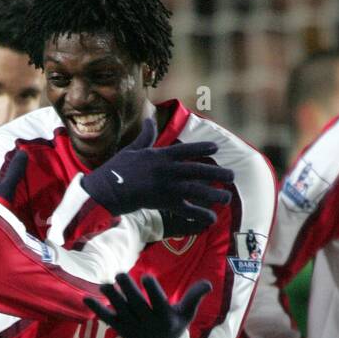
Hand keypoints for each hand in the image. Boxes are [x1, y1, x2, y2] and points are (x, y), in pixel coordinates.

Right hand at [80, 119, 233, 228]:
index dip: (203, 149)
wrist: (106, 190)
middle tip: (232, 175)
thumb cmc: (116, 170)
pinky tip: (210, 218)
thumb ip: (146, 136)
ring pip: (196, 189)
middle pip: (197, 170)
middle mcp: (167, 169)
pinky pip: (185, 209)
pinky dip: (198, 214)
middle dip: (216, 173)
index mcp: (161, 155)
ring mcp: (166, 186)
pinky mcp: (163, 202)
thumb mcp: (132, 149)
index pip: (186, 150)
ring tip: (227, 198)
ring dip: (213, 193)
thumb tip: (151, 119)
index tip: (216, 149)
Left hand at [84, 272, 210, 337]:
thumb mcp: (186, 313)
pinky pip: (107, 319)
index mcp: (165, 319)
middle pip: (136, 306)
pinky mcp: (120, 330)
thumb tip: (209, 283)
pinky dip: (97, 309)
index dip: (152, 291)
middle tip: (120, 274)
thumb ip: (194, 297)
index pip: (158, 303)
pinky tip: (86, 298)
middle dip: (127, 290)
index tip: (146, 278)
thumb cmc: (174, 325)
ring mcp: (133, 329)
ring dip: (111, 298)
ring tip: (105, 284)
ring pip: (121, 312)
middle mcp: (148, 325)